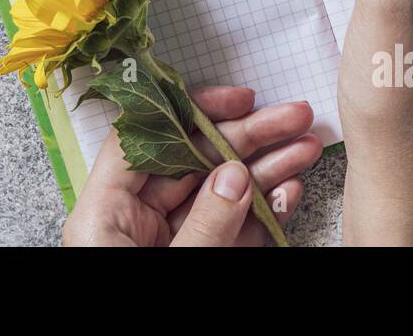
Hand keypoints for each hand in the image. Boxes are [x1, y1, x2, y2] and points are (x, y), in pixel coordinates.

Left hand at [62, 86, 319, 245]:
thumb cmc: (131, 315)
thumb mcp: (170, 268)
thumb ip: (204, 226)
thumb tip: (234, 176)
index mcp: (104, 214)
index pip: (144, 140)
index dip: (192, 112)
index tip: (240, 98)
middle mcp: (133, 223)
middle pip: (193, 161)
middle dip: (249, 138)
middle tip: (295, 117)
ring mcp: (168, 244)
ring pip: (220, 193)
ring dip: (267, 170)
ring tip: (308, 147)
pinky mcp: (200, 262)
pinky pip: (232, 229)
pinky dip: (263, 210)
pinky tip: (290, 191)